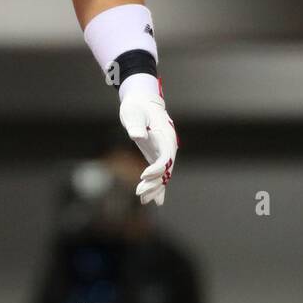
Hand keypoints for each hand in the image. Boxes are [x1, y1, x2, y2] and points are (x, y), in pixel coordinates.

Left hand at [118, 85, 177, 205]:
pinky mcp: (157, 154)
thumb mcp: (133, 113)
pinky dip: (159, 187)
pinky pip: (160, 173)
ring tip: (142, 200)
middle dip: (154, 183)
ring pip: (163, 174)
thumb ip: (136, 124)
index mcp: (166, 136)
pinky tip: (157, 202)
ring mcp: (164, 151)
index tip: (143, 176)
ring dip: (155, 188)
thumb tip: (137, 136)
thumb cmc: (136, 106)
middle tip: (138, 193)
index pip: (166, 157)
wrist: (141, 101)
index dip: (157, 169)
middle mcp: (168, 145)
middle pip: (166, 169)